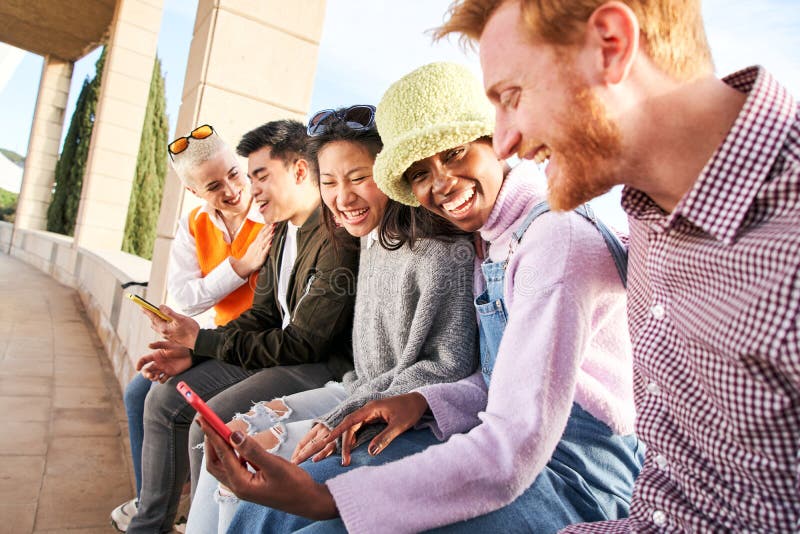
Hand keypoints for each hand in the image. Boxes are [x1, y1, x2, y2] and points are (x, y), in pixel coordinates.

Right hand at [136, 340, 191, 379]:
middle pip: (147, 370)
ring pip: (153, 376)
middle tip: (150, 375)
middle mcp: (158, 362)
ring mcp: (164, 368)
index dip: (139, 364)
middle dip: (146, 374)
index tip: (138, 368)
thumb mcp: (169, 345)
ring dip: (153, 378)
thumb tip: (148, 345)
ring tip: (156, 377)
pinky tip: (163, 378)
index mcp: (156, 355)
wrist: (191, 354)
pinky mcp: (170, 373)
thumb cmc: (180, 347)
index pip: (144, 360)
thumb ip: (159, 345)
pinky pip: (162, 379)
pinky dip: (161, 380)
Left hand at [144, 305, 199, 348]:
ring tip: (157, 313)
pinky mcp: (171, 336)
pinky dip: (161, 323)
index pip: (153, 317)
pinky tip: (166, 320)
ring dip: (156, 319)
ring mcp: (167, 335)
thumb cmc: (190, 330)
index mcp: (164, 328)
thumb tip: (160, 307)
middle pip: (153, 322)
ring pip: (157, 326)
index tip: (141, 305)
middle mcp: (164, 332)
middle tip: (147, 308)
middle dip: (150, 315)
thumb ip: (169, 312)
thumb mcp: (180, 318)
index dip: (147, 310)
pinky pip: (162, 328)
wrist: (197, 341)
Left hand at [198, 417, 337, 519]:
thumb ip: (253, 450)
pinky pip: (235, 466)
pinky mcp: (250, 483)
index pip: (222, 455)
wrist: (307, 501)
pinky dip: (232, 453)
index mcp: (241, 484)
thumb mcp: (275, 465)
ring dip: (220, 447)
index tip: (205, 420)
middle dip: (210, 442)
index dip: (213, 435)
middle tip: (208, 423)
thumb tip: (234, 435)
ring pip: (223, 465)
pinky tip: (239, 445)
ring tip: (219, 430)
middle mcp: (238, 486)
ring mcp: (243, 486)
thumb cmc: (294, 486)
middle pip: (215, 463)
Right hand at [230, 223, 275, 277]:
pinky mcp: (260, 257)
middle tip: (274, 222)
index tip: (271, 221)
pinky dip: (268, 246)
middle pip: (263, 235)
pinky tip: (272, 242)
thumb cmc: (249, 258)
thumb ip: (258, 242)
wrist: (244, 266)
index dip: (266, 227)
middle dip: (269, 228)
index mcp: (255, 243)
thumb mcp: (253, 247)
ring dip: (269, 235)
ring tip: (274, 229)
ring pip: (264, 241)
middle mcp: (257, 245)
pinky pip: (265, 250)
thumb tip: (263, 236)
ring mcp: (258, 251)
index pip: (261, 233)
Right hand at [323, 393, 428, 465]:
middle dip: (344, 443)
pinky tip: (352, 448)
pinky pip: (359, 428)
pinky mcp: (374, 418)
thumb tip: (370, 452)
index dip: (338, 431)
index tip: (326, 440)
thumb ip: (385, 438)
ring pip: (353, 427)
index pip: (350, 420)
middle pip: (350, 426)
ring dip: (348, 441)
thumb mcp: (399, 426)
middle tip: (345, 461)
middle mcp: (368, 410)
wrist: (420, 401)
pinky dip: (354, 438)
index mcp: (371, 408)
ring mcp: (370, 413)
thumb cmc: (410, 411)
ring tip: (346, 458)